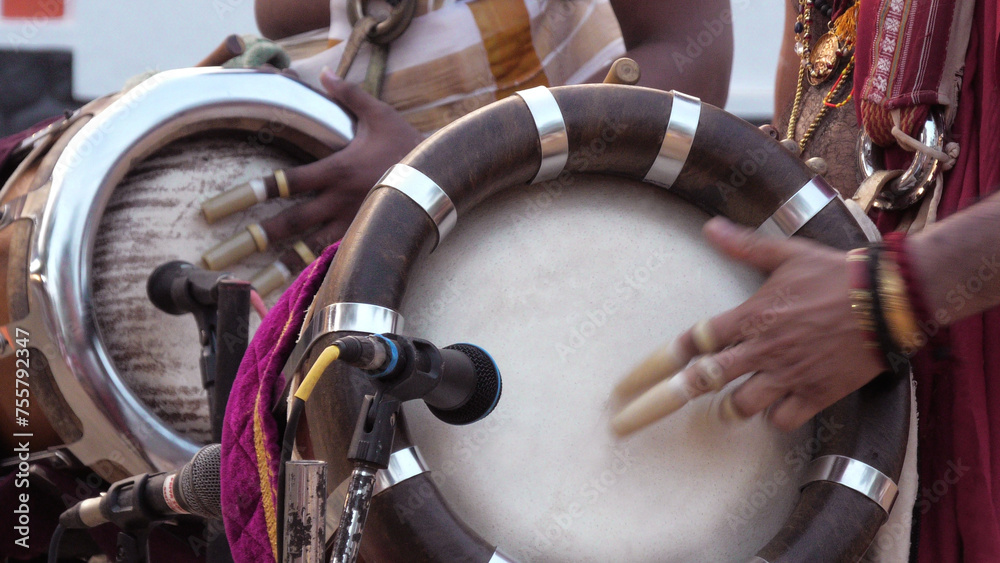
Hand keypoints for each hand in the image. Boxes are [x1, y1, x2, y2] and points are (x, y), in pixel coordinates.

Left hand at [199, 68, 423, 289]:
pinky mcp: (368, 238)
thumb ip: (349, 95)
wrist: (444, 175)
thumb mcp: (379, 114)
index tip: (222, 205)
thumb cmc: (409, 144)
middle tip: (221, 252)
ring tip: (255, 284)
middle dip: (258, 236)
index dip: (254, 193)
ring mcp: (354, 224)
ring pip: (312, 249)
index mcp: (336, 170)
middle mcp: (339, 201)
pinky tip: (299, 292)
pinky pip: (338, 259)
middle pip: (292, 222)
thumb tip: (325, 73)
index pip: (287, 183)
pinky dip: (318, 274)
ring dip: (283, 266)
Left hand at [611, 217, 886, 434]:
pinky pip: (782, 419)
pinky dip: (773, 417)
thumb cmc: (834, 273)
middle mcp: (763, 348)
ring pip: (740, 405)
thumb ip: (743, 245)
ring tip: (729, 400)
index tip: (640, 376)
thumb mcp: (785, 254)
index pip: (692, 340)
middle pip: (706, 379)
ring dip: (729, 405)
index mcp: (751, 314)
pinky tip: (773, 407)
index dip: (662, 360)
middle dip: (674, 395)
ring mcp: (789, 373)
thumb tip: (709, 227)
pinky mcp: (817, 393)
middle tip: (652, 409)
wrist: (889, 299)